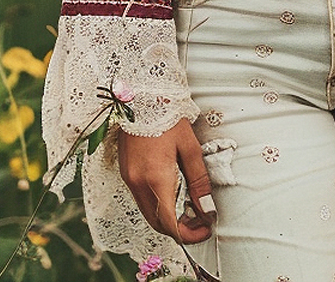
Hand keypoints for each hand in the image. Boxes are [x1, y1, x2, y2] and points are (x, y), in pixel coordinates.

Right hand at [118, 118, 214, 243]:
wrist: (141, 99)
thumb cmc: (168, 119)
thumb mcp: (190, 148)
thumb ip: (199, 181)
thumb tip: (207, 209)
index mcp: (156, 179)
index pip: (170, 224)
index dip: (189, 234)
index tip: (205, 228)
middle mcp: (138, 185)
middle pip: (158, 224)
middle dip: (180, 229)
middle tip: (201, 221)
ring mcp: (129, 180)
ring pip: (149, 214)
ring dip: (169, 219)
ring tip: (191, 209)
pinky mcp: (127, 174)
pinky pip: (142, 201)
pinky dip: (158, 206)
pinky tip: (173, 196)